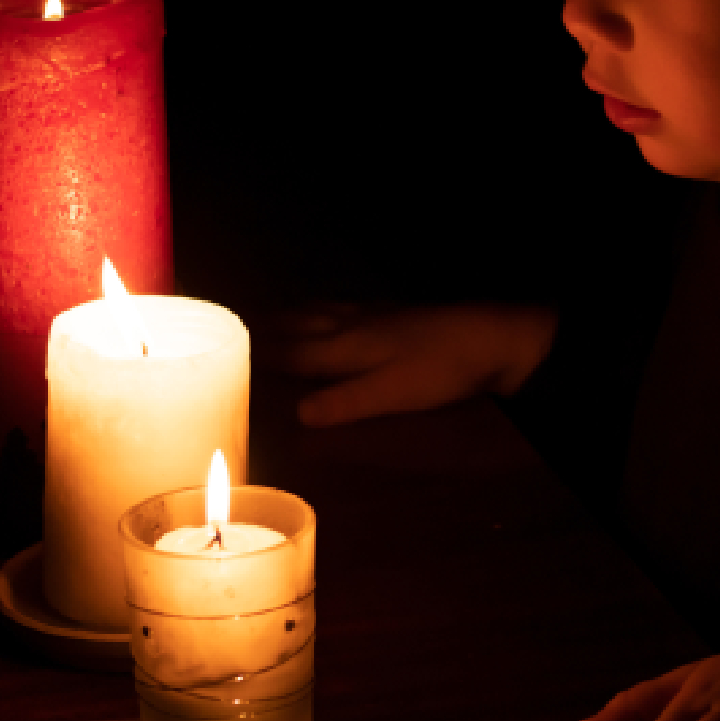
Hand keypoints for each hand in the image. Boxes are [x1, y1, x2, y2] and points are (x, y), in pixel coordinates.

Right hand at [262, 302, 557, 425]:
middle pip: (303, 325)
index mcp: (347, 347)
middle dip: (270, 328)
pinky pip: (349, 306)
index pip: (293, 351)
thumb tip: (296, 415)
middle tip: (238, 330)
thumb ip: (345, 403)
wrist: (494, 335)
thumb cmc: (442, 368)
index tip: (225, 354)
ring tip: (274, 314)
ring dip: (296, 313)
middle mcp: (355, 324)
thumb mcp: (392, 394)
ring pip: (325, 310)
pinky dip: (328, 307)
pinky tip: (338, 310)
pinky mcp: (400, 311)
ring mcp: (378, 314)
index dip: (260, 355)